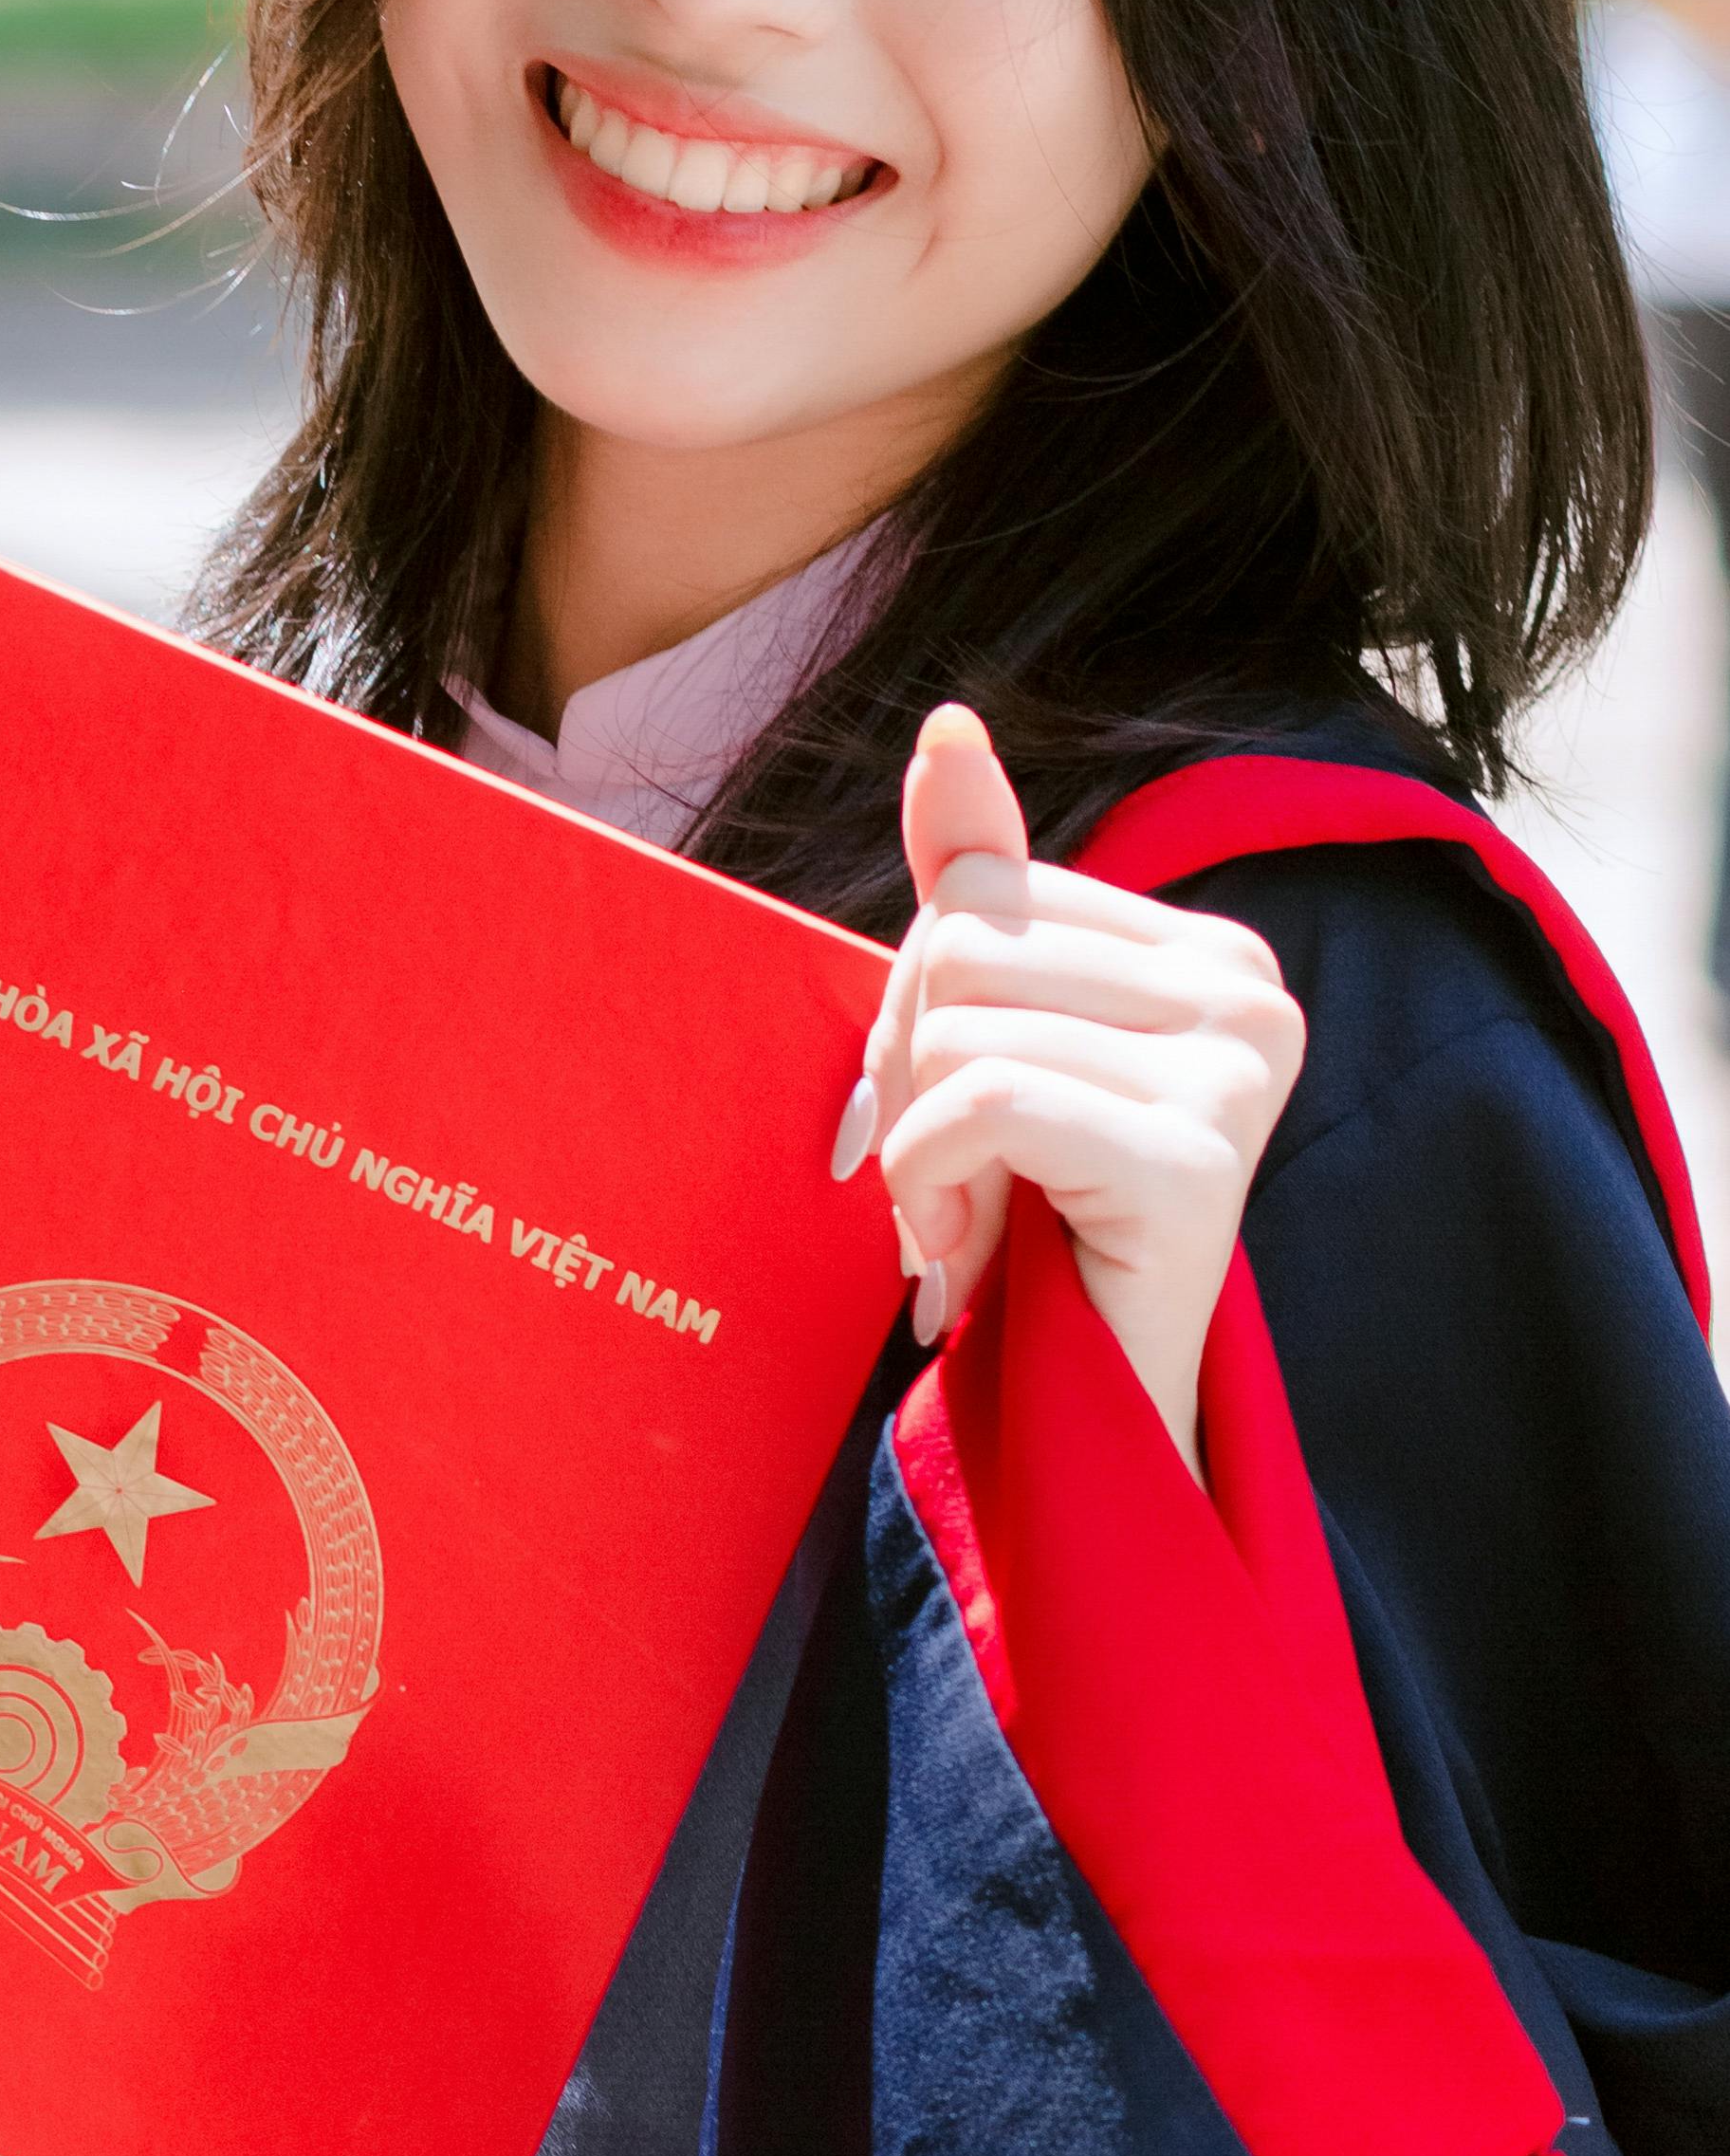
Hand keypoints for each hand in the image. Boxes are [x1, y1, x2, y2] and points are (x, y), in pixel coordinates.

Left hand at [831, 705, 1304, 1484]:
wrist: (1090, 1430)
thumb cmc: (1036, 1229)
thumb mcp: (992, 1035)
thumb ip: (975, 878)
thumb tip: (949, 724)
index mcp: (1209, 948)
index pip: (975, 887)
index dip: (914, 1010)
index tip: (949, 1122)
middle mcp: (1250, 990)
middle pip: (956, 937)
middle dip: (904, 1071)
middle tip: (952, 1186)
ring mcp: (1237, 1071)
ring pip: (956, 1018)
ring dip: (918, 1146)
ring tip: (979, 1223)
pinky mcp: (1194, 1157)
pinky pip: (977, 1103)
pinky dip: (930, 1181)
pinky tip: (976, 1256)